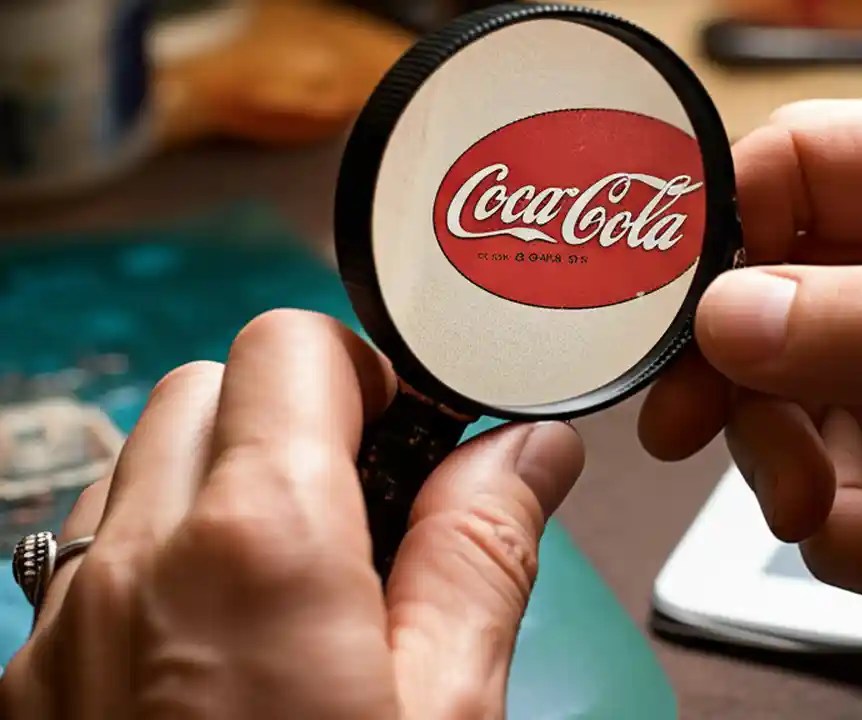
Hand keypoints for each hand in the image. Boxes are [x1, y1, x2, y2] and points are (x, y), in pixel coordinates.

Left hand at [0, 310, 583, 718]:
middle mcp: (134, 566)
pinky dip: (161, 554)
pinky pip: (90, 558)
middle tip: (368, 502)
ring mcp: (62, 627)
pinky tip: (222, 642)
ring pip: (140, 467)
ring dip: (222, 480)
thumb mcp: (446, 717)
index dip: (366, 371)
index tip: (411, 426)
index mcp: (256, 548)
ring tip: (301, 577)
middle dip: (294, 415)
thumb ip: (482, 554)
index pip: (290, 349)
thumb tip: (528, 453)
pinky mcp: (27, 686)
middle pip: (207, 388)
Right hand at [640, 100, 861, 718]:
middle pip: (783, 291)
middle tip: (771, 470)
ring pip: (796, 393)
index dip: (730, 229)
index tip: (675, 315)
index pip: (817, 159)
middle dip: (765, 394)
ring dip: (812, 480)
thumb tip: (739, 306)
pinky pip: (831, 463)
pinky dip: (847, 524)